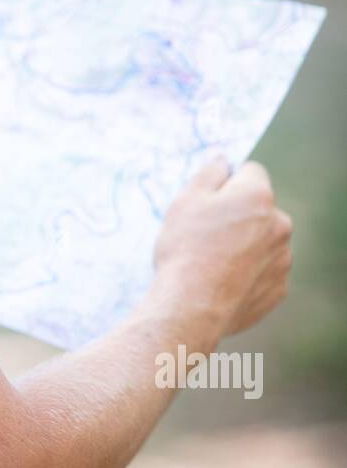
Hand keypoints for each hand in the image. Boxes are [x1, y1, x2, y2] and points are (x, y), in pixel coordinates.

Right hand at [154, 156, 292, 337]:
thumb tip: (223, 160)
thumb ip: (209, 173)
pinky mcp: (278, 288)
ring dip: (245, 245)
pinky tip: (222, 282)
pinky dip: (247, 274)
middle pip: (260, 209)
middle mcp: (280, 224)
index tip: (209, 201)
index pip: (250, 172)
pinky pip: (263, 272)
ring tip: (212, 262)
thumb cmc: (186, 248)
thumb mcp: (186, 200)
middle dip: (239, 216)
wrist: (191, 307)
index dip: (227, 183)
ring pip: (263, 242)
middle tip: (206, 234)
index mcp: (259, 196)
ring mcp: (282, 259)